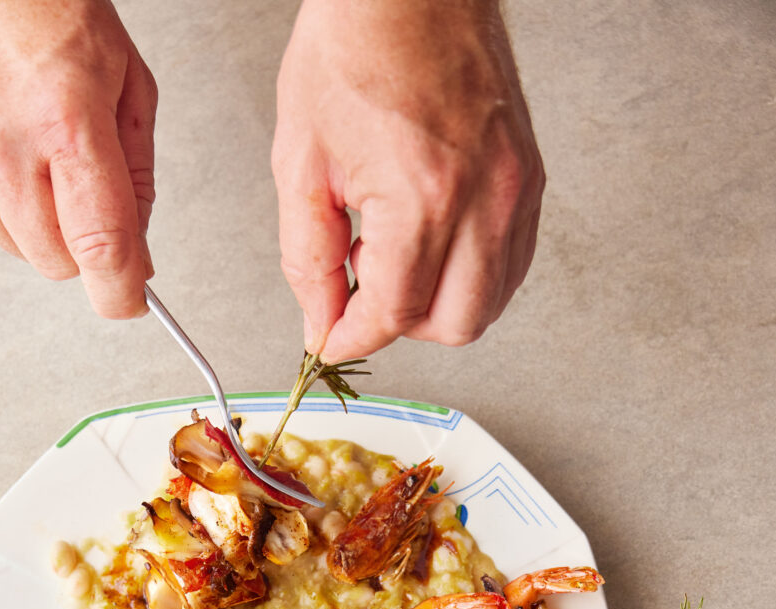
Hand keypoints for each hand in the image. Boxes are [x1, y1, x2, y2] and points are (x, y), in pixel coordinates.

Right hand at [0, 0, 156, 317]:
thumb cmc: (47, 13)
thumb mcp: (128, 82)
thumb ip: (138, 177)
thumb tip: (138, 251)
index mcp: (67, 123)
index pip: (99, 244)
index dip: (121, 289)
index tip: (132, 299)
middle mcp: (7, 152)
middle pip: (60, 263)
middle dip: (84, 246)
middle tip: (87, 193)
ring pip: (25, 252)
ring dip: (45, 227)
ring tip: (43, 157)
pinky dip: (10, 207)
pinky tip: (11, 154)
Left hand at [272, 0, 544, 358]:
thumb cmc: (355, 48)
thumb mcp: (302, 161)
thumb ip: (308, 258)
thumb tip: (320, 320)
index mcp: (423, 196)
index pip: (395, 314)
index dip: (353, 337)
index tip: (330, 337)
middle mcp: (483, 198)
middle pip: (455, 325)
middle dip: (401, 325)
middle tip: (364, 290)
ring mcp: (514, 187)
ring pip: (491, 302)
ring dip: (439, 302)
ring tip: (398, 254)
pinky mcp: (529, 176)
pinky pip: (512, 262)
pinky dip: (472, 274)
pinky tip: (434, 241)